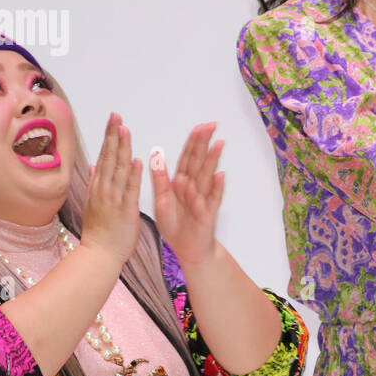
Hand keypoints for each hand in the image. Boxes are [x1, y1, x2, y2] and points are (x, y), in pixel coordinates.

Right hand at [81, 113, 142, 264]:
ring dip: (122, 148)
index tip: (114, 120)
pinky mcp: (125, 210)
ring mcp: (114, 199)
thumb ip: (95, 183)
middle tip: (117, 116)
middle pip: (109, 158)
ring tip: (125, 129)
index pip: (104, 156)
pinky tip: (136, 159)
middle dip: (113, 135)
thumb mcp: (93, 204)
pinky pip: (130, 189)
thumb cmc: (99, 232)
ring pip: (118, 169)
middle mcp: (104, 190)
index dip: (109, 137)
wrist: (100, 254)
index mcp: (98, 187)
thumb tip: (94, 165)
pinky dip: (132, 174)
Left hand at [151, 122, 223, 266]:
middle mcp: (193, 188)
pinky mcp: (207, 214)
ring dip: (212, 160)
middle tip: (211, 125)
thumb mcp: (161, 199)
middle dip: (204, 144)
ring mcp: (202, 200)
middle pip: (198, 162)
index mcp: (180, 183)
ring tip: (218, 144)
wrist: (187, 250)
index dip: (193, 142)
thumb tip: (156, 153)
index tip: (199, 127)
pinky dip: (216, 188)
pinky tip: (220, 175)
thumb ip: (160, 177)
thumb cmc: (176, 226)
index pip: (187, 158)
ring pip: (207, 177)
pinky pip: (212, 199)